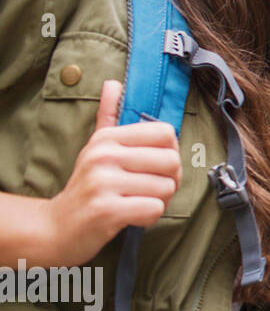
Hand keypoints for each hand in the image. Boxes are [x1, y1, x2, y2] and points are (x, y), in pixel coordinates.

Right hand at [34, 79, 182, 267]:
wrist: (57, 227)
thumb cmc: (87, 186)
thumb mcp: (95, 147)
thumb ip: (108, 116)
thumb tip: (113, 83)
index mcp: (107, 138)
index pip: (166, 133)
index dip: (170, 153)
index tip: (154, 167)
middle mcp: (103, 156)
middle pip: (172, 161)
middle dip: (170, 180)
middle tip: (149, 189)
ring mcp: (103, 183)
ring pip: (166, 188)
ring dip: (159, 201)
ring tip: (137, 203)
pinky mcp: (106, 210)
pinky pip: (154, 209)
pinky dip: (149, 218)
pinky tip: (132, 217)